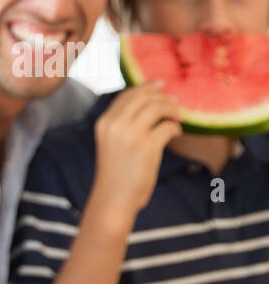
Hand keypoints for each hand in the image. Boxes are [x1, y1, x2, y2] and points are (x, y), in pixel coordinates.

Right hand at [89, 84, 181, 227]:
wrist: (114, 197)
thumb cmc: (115, 172)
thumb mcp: (111, 142)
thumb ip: (122, 123)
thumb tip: (149, 103)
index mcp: (104, 122)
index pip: (127, 94)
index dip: (146, 87)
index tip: (161, 86)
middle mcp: (115, 125)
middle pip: (143, 96)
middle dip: (162, 96)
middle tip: (174, 102)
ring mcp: (131, 135)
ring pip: (157, 107)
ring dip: (172, 109)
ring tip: (178, 117)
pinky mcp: (147, 146)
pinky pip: (168, 127)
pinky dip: (176, 128)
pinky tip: (175, 134)